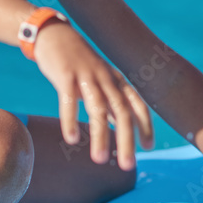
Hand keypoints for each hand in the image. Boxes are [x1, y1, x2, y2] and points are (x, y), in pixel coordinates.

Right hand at [33, 22, 153, 169]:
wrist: (54, 35)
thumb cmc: (79, 62)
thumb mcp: (101, 80)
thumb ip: (111, 102)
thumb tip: (122, 128)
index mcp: (116, 80)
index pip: (138, 104)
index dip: (145, 125)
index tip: (148, 148)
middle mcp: (106, 78)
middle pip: (122, 112)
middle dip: (126, 140)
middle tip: (127, 166)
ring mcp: (86, 76)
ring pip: (98, 109)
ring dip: (100, 136)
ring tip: (99, 160)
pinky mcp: (65, 75)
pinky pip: (69, 100)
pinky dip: (71, 120)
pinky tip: (71, 139)